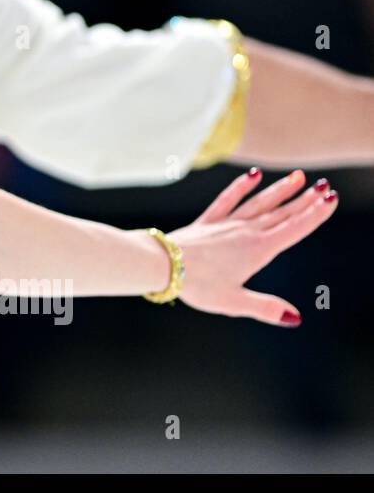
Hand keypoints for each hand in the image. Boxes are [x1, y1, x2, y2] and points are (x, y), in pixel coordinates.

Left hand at [170, 168, 335, 325]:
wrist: (161, 263)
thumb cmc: (197, 284)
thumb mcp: (234, 302)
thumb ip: (265, 308)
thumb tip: (296, 317)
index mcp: (258, 250)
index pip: (293, 229)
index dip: (314, 215)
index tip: (330, 199)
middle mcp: (245, 232)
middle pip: (281, 214)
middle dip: (305, 200)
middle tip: (325, 186)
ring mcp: (226, 224)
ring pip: (259, 203)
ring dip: (280, 190)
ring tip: (299, 177)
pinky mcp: (208, 221)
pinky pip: (228, 199)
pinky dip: (241, 187)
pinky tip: (253, 176)